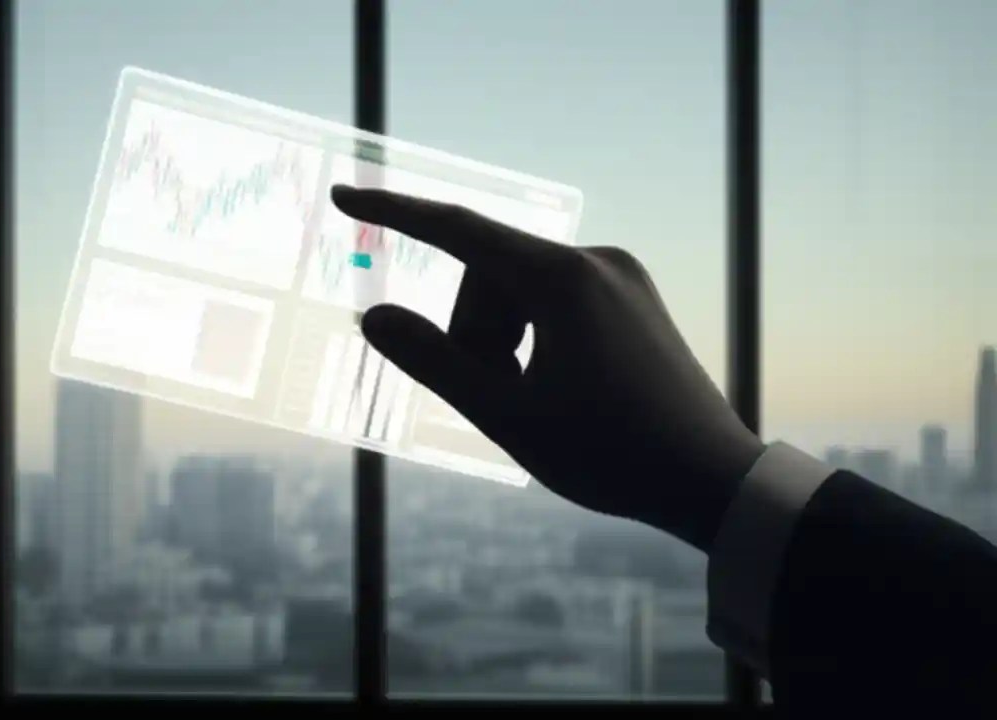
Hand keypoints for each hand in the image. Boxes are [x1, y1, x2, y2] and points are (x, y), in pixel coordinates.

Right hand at [332, 185, 764, 552]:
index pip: (459, 229)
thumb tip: (374, 316)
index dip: (395, 213)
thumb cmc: (609, 454)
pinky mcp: (632, 296)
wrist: (711, 480)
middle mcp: (596, 260)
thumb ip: (433, 361)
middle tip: (495, 397)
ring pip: (519, 291)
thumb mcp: (507, 414)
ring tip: (529, 401)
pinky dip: (534, 337)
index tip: (342, 195)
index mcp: (565, 280)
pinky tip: (557, 389)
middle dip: (472, 332)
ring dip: (502, 341)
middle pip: (487, 276)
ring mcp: (620, 275)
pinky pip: (555, 300)